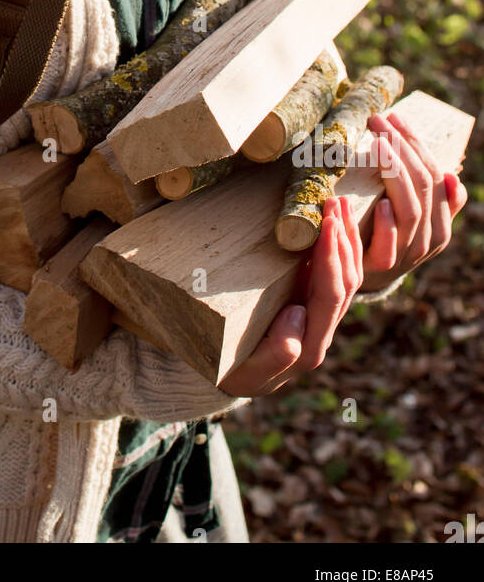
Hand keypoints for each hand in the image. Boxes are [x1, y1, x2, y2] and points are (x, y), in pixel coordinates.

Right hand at [218, 195, 362, 396]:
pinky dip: (340, 246)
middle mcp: (323, 332)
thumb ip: (275, 353)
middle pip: (347, 282)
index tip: (326, 223)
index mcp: (310, 345)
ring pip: (348, 277)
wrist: (232, 379)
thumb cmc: (232, 370)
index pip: (330, 294)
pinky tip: (335, 222)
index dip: (331, 257)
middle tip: (334, 202)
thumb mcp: (246, 368)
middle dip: (343, 239)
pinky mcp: (316, 307)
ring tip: (340, 203)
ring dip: (346, 238)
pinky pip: (337, 275)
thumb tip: (298, 316)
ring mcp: (323, 319)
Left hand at [354, 109, 466, 294]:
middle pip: (422, 186)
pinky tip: (380, 202)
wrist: (364, 279)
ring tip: (378, 146)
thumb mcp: (415, 217)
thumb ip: (434, 199)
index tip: (393, 117)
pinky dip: (387, 224)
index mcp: (441, 221)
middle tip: (378, 122)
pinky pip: (389, 246)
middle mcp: (429, 237)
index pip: (434, 174)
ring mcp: (406, 253)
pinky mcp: (379, 267)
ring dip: (393, 175)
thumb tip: (453, 175)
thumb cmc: (387, 236)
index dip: (415, 143)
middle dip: (401, 149)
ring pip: (410, 210)